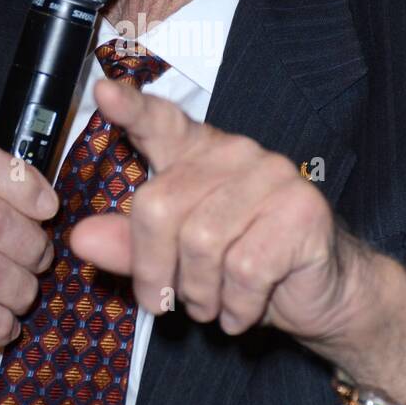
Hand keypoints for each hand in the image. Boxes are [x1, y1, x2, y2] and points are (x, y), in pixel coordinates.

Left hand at [70, 80, 405, 404]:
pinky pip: (244, 268)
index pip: (160, 122)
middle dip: (154, 271)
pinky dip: (236, 305)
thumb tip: (81, 239)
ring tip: (211, 305)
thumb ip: (130, 246)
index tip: (103, 92)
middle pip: (160, 206)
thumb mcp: (178, 262)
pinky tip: (242, 312)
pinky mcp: (301, 211)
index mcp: (199, 154)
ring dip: (199, 293)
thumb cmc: (245, 270)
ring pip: (201, 242)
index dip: (130, 108)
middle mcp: (236, 153)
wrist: (324, 295)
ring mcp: (273, 177)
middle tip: (168, 302)